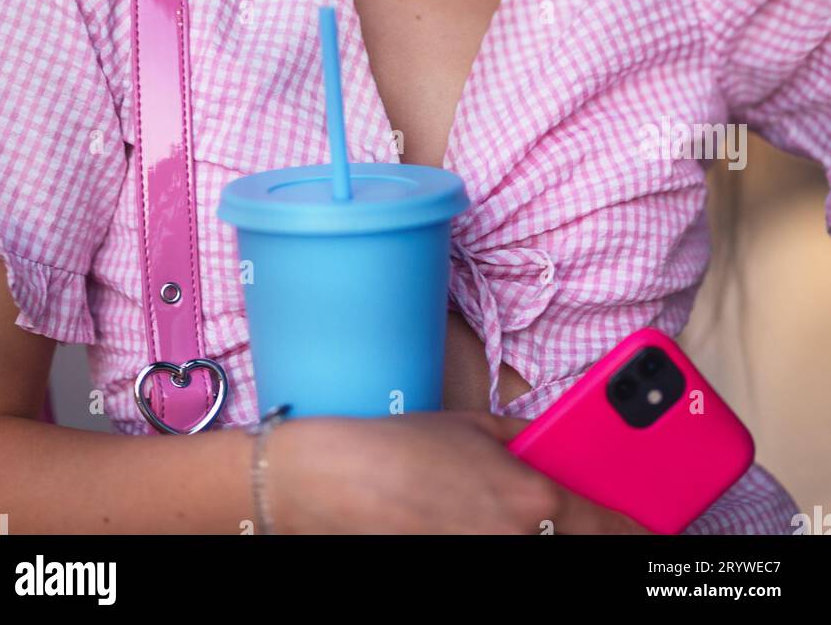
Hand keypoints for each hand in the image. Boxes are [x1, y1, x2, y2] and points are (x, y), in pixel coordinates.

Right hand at [265, 411, 651, 534]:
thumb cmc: (403, 449)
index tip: (661, 533)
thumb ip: (530, 439)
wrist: (336, 484)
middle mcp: (520, 542)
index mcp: (532, 496)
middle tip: (619, 529)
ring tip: (556, 524)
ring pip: (551, 556)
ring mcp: (491, 563)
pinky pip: (512, 561)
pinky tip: (511, 528)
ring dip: (561, 539)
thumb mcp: (477, 427)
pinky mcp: (463, 570)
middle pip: (587, 551)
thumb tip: (562, 446)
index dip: (645, 534)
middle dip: (606, 538)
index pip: (613, 529)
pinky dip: (524, 545)